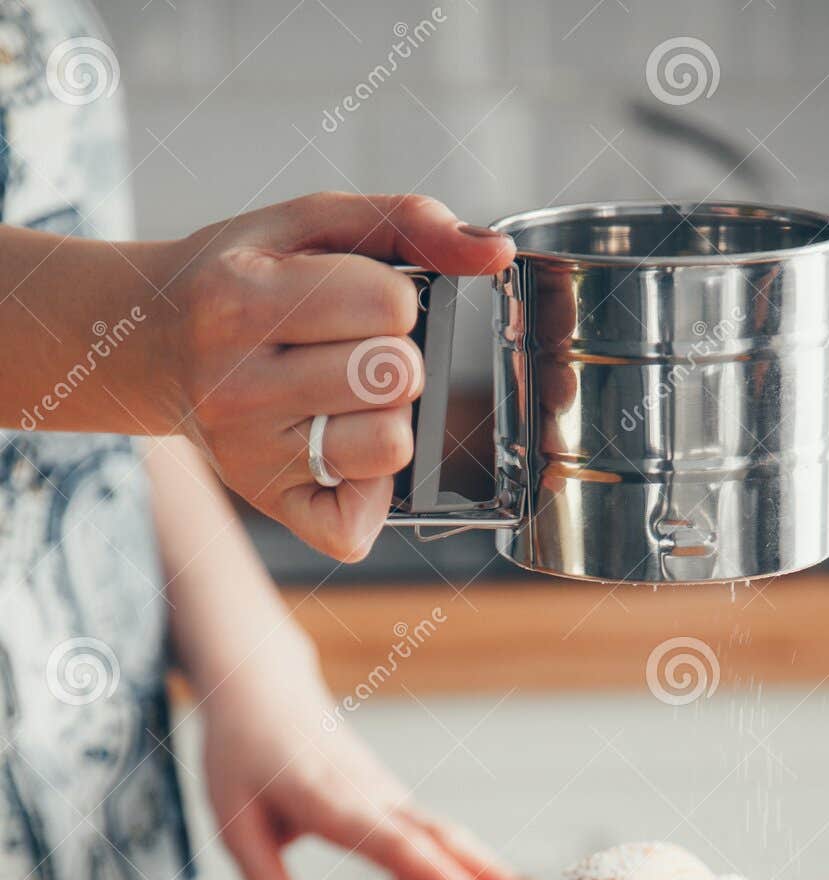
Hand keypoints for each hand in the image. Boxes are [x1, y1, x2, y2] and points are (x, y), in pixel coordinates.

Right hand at [158, 194, 512, 562]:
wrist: (151, 342)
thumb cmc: (241, 278)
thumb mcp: (308, 223)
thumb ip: (406, 222)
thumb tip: (493, 253)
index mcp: (241, 302)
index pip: (391, 305)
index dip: (394, 298)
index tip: (354, 298)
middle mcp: (237, 387)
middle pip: (395, 376)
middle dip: (393, 356)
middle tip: (345, 348)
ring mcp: (250, 456)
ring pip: (389, 445)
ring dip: (387, 417)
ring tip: (341, 395)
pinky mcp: (266, 503)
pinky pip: (355, 524)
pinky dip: (368, 493)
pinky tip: (339, 451)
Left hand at [201, 637, 541, 879]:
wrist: (261, 688)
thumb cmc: (242, 752)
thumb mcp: (231, 816)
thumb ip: (260, 872)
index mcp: (331, 799)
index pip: (395, 842)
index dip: (437, 875)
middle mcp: (371, 794)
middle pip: (440, 835)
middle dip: (486, 871)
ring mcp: (385, 794)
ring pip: (445, 833)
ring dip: (487, 864)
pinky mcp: (387, 798)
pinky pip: (429, 834)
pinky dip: (460, 862)